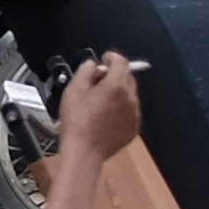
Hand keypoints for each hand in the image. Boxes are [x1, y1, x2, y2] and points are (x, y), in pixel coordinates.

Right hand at [54, 51, 143, 169]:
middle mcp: (130, 98)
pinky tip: (105, 116)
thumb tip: (94, 65)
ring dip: (118, 92)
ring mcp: (134, 114)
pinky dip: (121, 108)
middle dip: (115, 74)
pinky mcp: (134, 128)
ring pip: (130, 94)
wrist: (84, 151)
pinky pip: (130, 111)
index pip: (122, 62)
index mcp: (116, 86)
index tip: (103, 60)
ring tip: (100, 101)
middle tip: (97, 81)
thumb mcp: (74, 89)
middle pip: (128, 77)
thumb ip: (86, 70)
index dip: (112, 57)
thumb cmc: (76, 119)